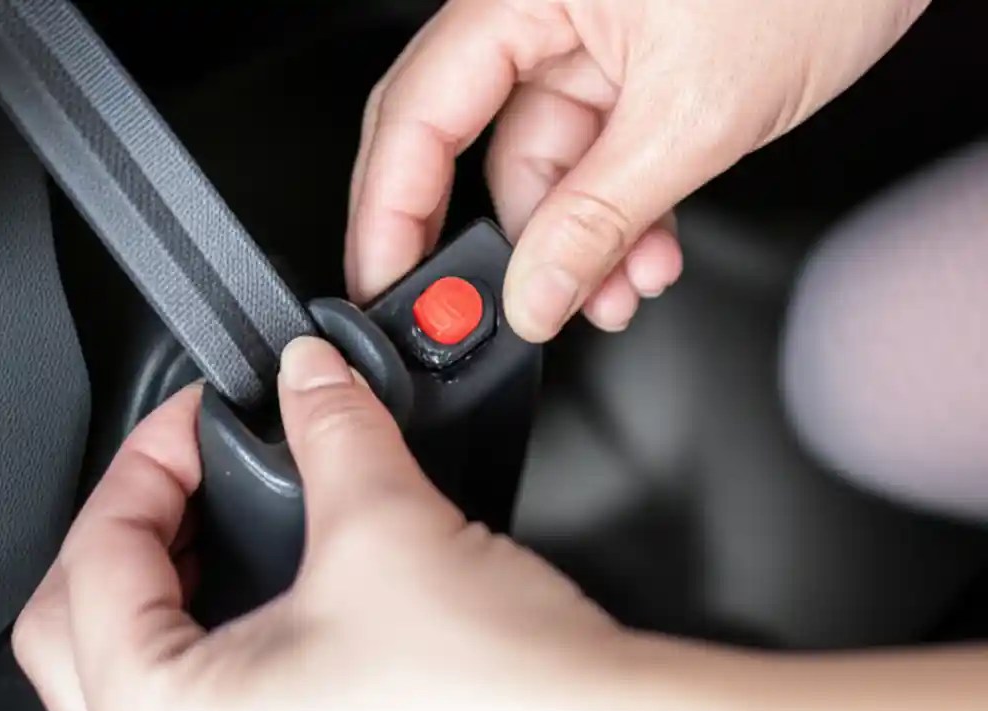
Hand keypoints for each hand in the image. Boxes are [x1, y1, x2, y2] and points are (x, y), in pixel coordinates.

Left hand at [12, 337, 643, 710]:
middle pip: (76, 624)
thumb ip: (330, 428)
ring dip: (163, 581)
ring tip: (224, 519)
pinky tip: (269, 590)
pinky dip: (209, 632)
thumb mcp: (387, 529)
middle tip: (193, 469)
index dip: (144, 463)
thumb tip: (310, 375)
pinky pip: (194, 698)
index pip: (94, 561)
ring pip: (128, 669)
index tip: (198, 420)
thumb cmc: (498, 701)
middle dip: (133, 527)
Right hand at [346, 0, 928, 339]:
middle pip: (470, 147)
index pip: (418, 114)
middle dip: (502, 241)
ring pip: (545, 166)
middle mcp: (539, 13)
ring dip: (578, 243)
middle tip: (497, 311)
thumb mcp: (694, 115)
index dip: (390, 212)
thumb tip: (532, 294)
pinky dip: (617, 214)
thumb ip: (598, 216)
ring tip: (617, 289)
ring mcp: (587, 41)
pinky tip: (644, 255)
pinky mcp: (633, 67)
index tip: (387, 285)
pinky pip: (596, 158)